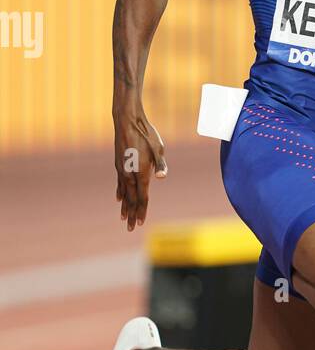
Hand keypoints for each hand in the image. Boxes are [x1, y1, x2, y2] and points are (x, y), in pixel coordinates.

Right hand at [113, 104, 166, 231]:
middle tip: (131, 228)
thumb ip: (161, 165)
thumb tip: (162, 178)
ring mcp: (122, 169)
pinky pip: (119, 182)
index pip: (143, 197)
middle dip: (132, 214)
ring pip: (124, 192)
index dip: (142, 210)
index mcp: (141, 172)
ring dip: (125, 206)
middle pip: (132, 199)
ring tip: (124, 217)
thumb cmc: (147, 134)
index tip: (141, 222)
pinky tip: (118, 198)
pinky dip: (120, 192)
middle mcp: (129, 174)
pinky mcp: (119, 163)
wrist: (127, 121)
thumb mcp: (159, 148)